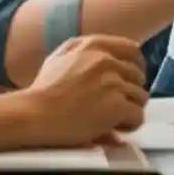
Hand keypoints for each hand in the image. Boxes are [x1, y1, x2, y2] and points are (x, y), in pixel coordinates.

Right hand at [24, 35, 148, 146]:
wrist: (32, 114)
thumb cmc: (42, 90)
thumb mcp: (60, 56)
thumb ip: (84, 51)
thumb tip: (111, 60)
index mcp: (95, 45)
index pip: (132, 49)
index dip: (135, 65)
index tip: (130, 78)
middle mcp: (107, 60)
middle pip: (138, 75)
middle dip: (131, 90)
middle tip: (118, 103)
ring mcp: (113, 82)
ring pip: (141, 96)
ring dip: (130, 108)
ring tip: (114, 118)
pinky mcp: (116, 105)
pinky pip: (138, 115)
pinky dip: (130, 124)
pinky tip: (116, 128)